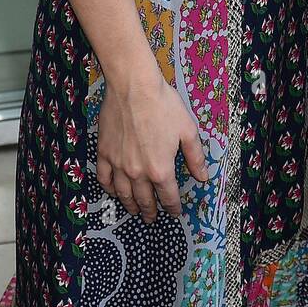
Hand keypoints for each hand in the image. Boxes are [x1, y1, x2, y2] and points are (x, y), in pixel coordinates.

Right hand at [96, 66, 208, 224]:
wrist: (134, 88)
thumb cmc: (164, 106)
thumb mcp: (188, 130)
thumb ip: (195, 157)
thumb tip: (203, 177)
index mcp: (161, 169)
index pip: (168, 196)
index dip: (173, 207)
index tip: (174, 212)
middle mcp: (138, 173)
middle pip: (144, 200)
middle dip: (151, 211)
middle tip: (152, 218)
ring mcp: (119, 165)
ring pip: (123, 194)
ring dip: (130, 205)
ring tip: (135, 210)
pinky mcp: (104, 154)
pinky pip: (104, 179)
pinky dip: (109, 189)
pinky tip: (113, 191)